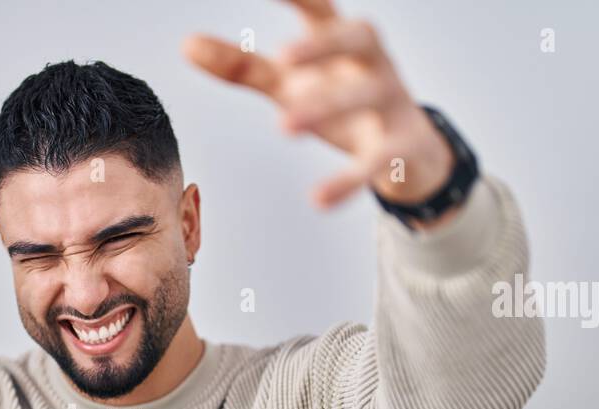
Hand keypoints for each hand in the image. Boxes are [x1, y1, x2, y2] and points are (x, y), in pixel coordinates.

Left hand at [182, 0, 453, 210]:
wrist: (411, 154)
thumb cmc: (342, 103)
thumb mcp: (290, 83)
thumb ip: (243, 65)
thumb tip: (187, 44)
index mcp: (342, 42)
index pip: (320, 7)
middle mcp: (371, 64)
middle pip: (356, 40)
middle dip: (323, 46)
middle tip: (285, 56)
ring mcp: (391, 103)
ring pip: (367, 96)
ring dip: (328, 107)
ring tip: (286, 126)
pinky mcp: (402, 147)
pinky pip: (377, 161)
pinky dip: (349, 180)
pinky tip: (319, 199)